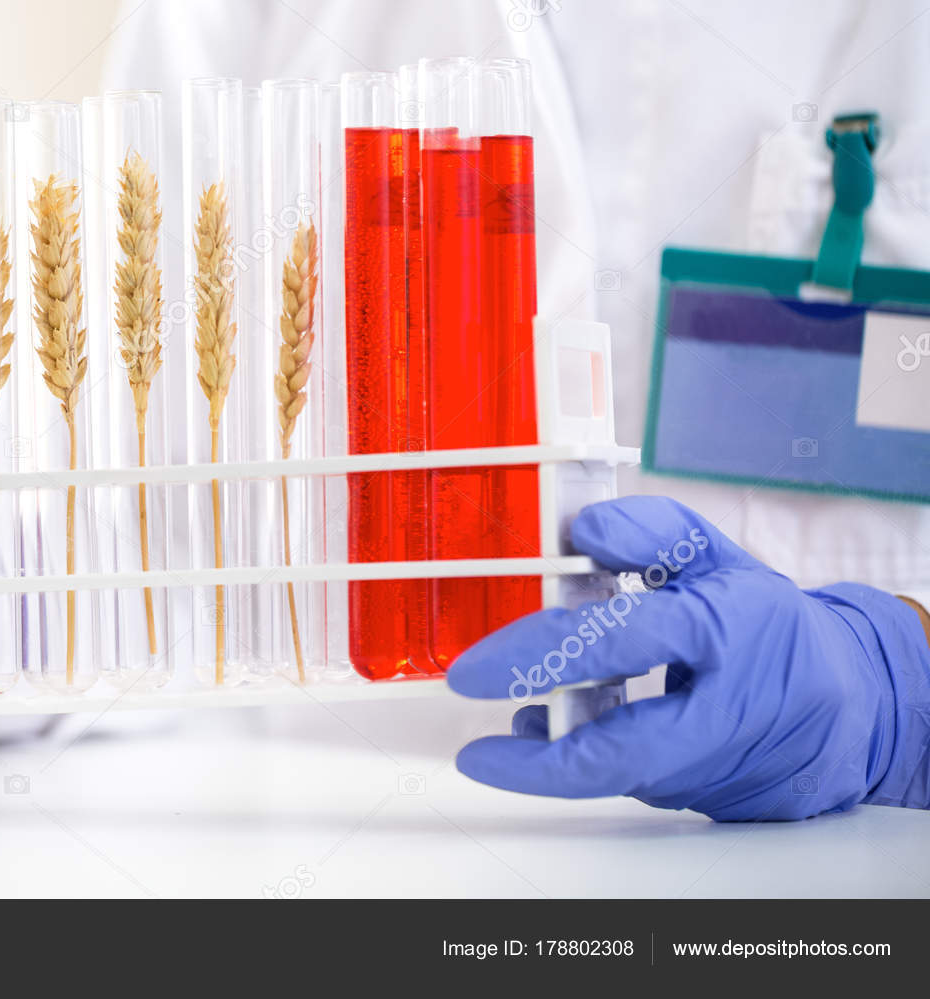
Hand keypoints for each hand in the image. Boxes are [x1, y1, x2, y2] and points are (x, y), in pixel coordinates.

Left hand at [447, 496, 929, 820]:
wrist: (853, 705)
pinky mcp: (711, 800)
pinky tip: (554, 734)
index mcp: (727, 631)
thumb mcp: (718, 558)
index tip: (477, 670)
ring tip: (514, 726)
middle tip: (476, 751)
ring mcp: (720, 767)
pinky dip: (588, 761)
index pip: (626, 640)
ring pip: (622, 775)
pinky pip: (634, 784)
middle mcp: (726, 711)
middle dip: (539, 762)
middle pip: (622, 750)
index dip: (544, 652)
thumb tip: (582, 530)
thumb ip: (650, 534)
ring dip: (555, 758)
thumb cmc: (771, 625)